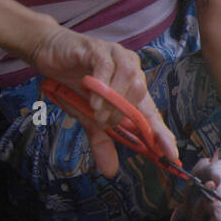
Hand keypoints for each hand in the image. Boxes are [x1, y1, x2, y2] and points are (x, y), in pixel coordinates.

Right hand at [25, 21, 178, 176]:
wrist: (50, 53)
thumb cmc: (74, 83)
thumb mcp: (89, 117)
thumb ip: (102, 140)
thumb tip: (109, 171)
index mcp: (133, 87)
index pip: (152, 113)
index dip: (162, 134)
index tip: (171, 155)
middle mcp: (131, 69)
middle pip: (140, 96)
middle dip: (122, 116)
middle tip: (103, 123)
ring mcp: (117, 56)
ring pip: (129, 80)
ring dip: (114, 102)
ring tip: (97, 113)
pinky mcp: (99, 49)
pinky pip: (108, 67)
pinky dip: (102, 86)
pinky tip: (93, 99)